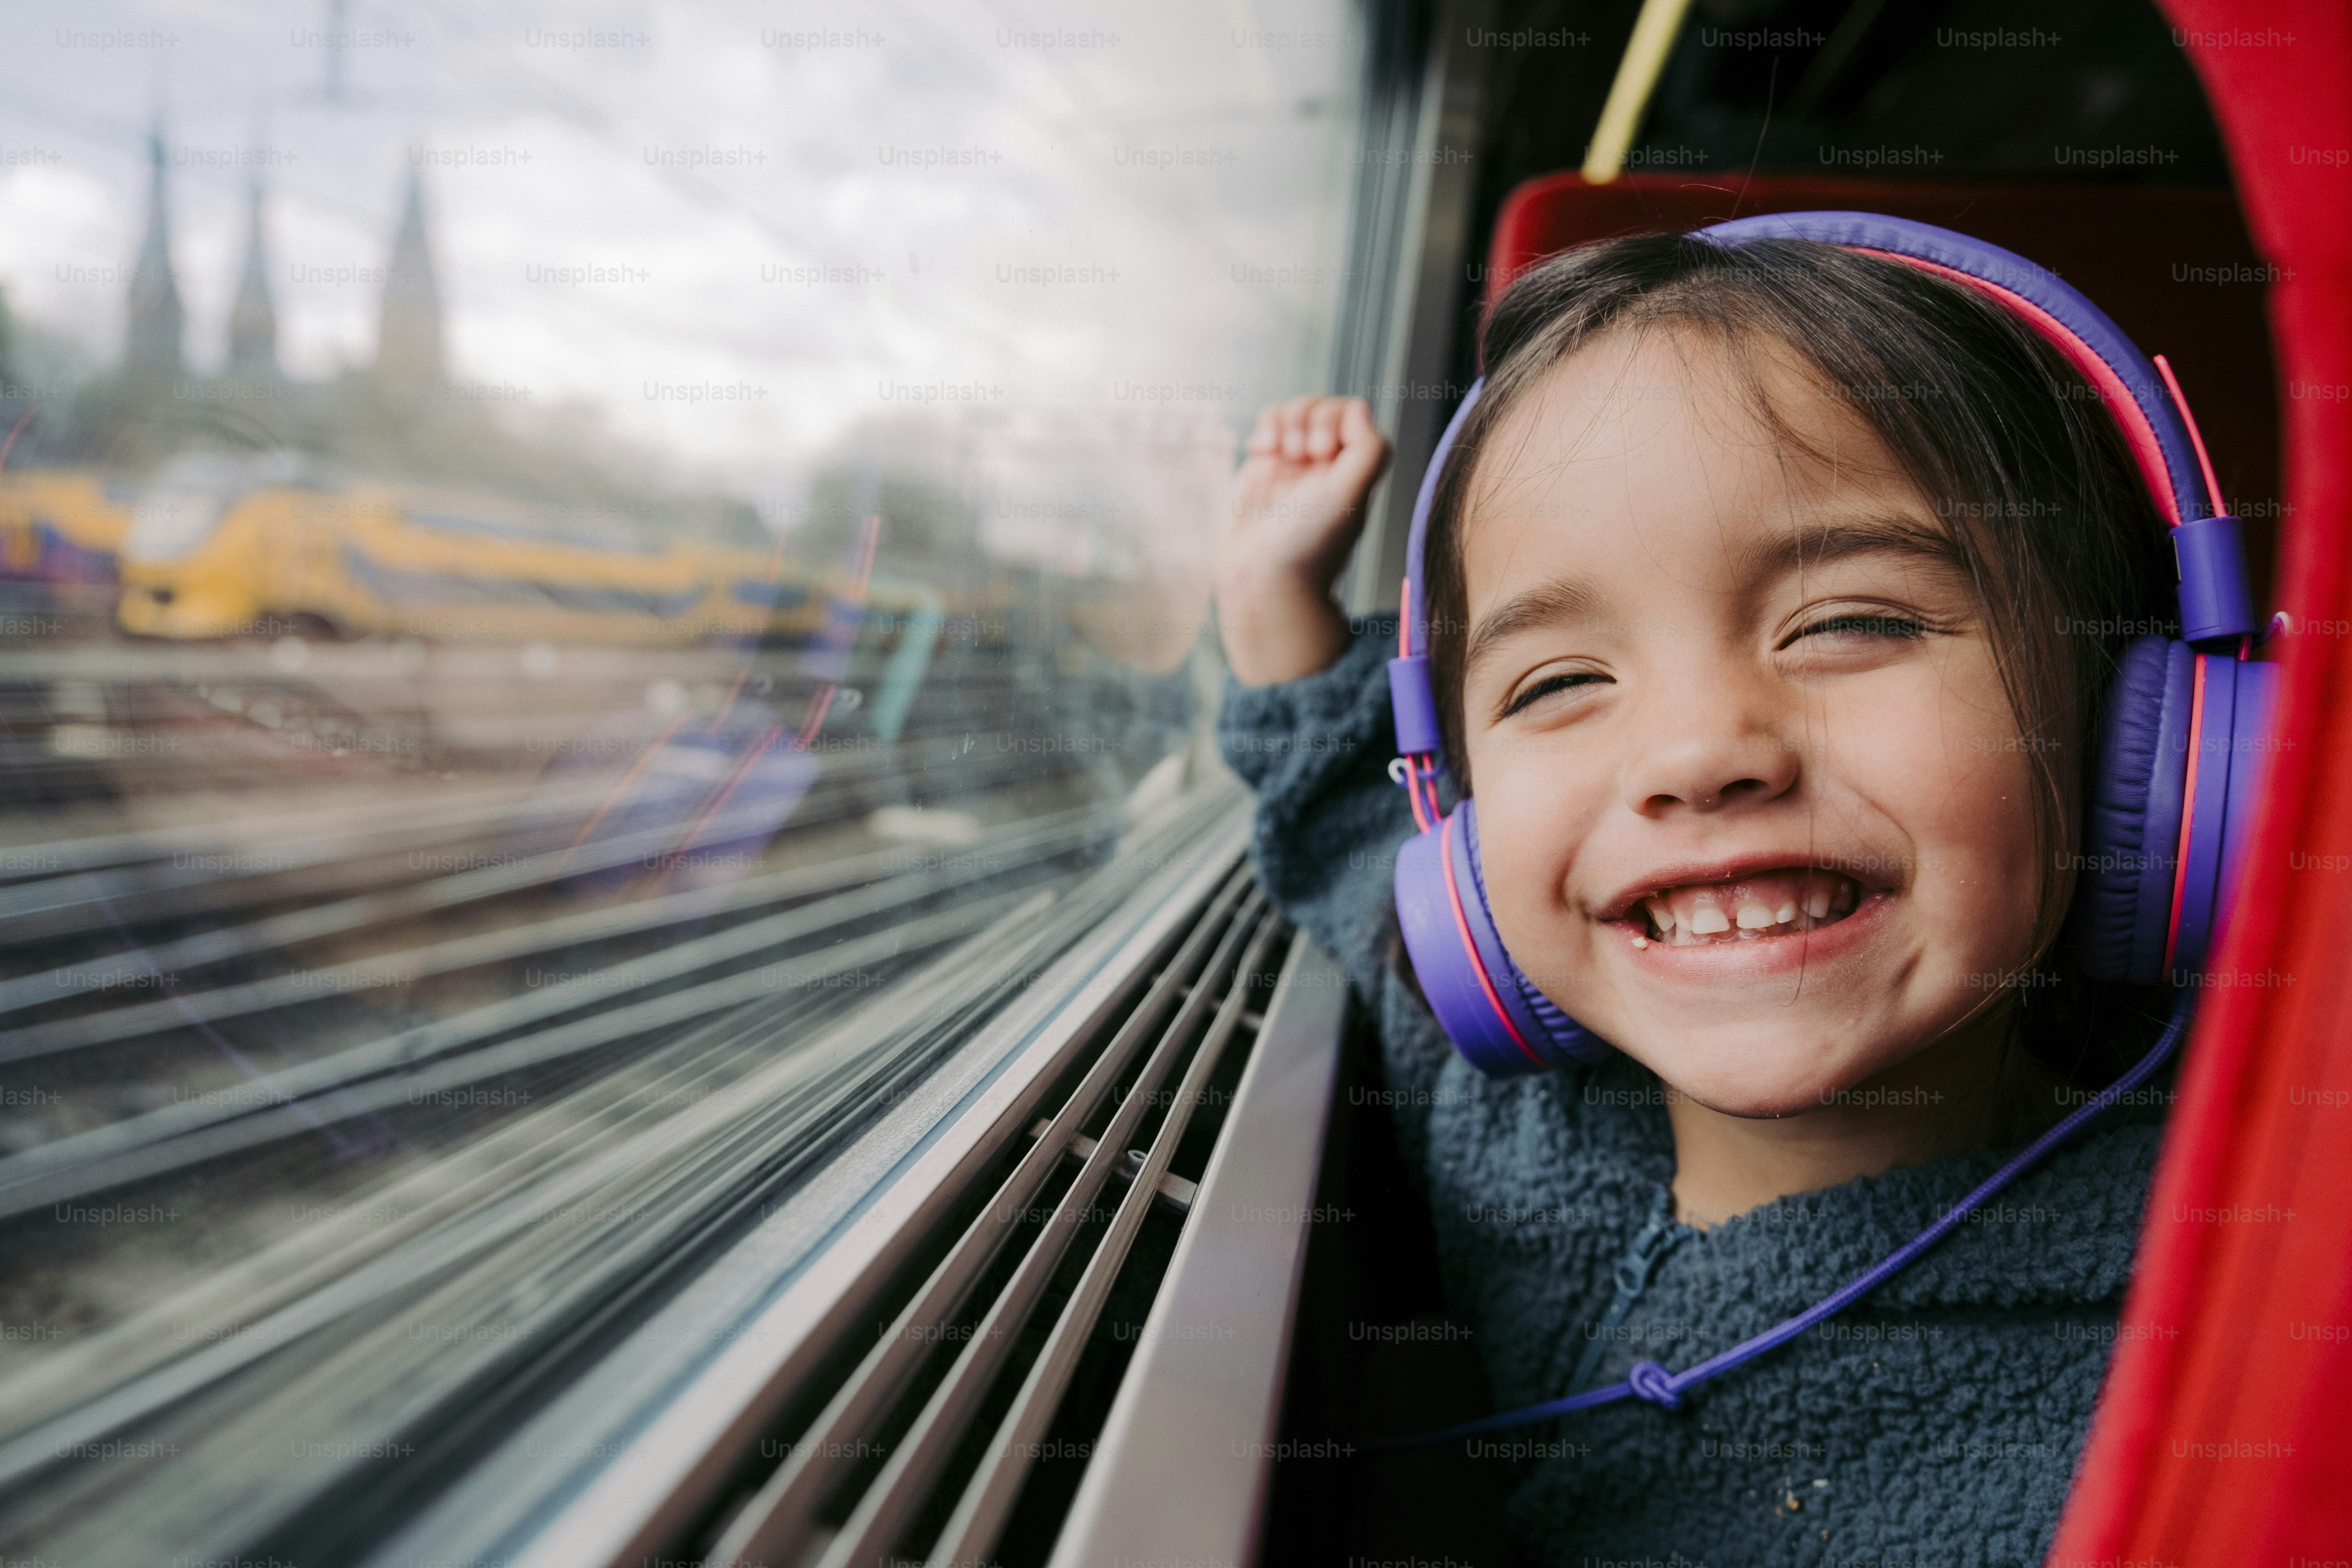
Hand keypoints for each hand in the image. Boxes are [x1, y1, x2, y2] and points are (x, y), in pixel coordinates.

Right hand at [1216, 396, 1389, 684]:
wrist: (1261, 577)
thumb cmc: (1307, 545)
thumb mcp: (1349, 496)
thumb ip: (1366, 449)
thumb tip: (1357, 408)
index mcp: (1355, 469)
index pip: (1351, 413)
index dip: (1333, 421)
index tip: (1320, 454)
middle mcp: (1328, 463)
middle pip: (1320, 406)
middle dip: (1305, 420)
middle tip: (1299, 455)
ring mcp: (1295, 464)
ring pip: (1293, 410)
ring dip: (1283, 421)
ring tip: (1278, 452)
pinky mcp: (1266, 467)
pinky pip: (1268, 425)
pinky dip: (1264, 429)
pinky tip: (1260, 451)